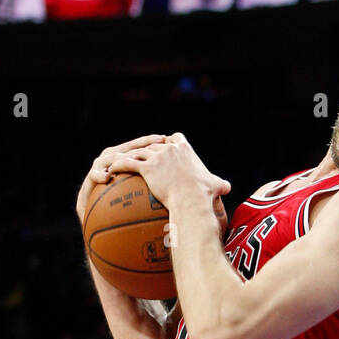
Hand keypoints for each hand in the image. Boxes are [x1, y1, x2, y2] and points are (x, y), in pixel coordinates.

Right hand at [76, 134, 167, 224]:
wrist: (93, 206)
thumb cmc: (115, 199)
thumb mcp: (133, 190)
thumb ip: (147, 182)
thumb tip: (169, 184)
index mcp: (122, 155)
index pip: (139, 146)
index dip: (151, 142)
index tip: (166, 140)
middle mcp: (112, 156)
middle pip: (129, 147)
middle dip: (142, 144)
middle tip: (157, 143)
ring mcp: (101, 164)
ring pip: (113, 157)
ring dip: (123, 158)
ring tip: (135, 159)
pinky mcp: (92, 175)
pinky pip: (95, 175)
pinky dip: (101, 175)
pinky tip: (107, 178)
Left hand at [106, 133, 229, 219]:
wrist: (193, 200)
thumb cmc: (204, 195)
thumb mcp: (215, 186)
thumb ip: (219, 184)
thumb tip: (228, 188)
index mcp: (185, 149)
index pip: (175, 138)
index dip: (170, 141)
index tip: (166, 145)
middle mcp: (169, 148)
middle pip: (153, 144)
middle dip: (145, 148)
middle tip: (137, 154)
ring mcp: (157, 156)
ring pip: (138, 152)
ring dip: (126, 155)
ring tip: (118, 161)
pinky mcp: (147, 167)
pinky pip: (128, 164)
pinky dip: (118, 166)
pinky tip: (110, 171)